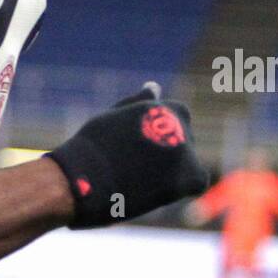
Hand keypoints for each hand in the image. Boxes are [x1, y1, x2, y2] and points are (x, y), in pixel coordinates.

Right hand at [46, 82, 209, 228]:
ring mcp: (186, 147)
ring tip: (138, 182)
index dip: (154, 142)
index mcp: (162, 106)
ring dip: (170, 174)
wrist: (81, 180)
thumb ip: (139, 104)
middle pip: (182, 143)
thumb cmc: (91, 152)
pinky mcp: (191, 174)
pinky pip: (196, 182)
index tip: (133, 154)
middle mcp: (178, 122)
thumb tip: (154, 86)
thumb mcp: (114, 118)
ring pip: (187, 164)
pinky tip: (154, 192)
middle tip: (133, 171)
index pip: (174, 122)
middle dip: (164, 156)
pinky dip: (180, 189)